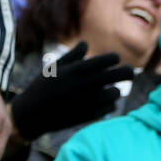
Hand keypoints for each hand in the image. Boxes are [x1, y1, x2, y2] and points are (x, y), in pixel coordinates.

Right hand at [9, 41, 132, 142]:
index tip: (114, 60)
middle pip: (120, 74)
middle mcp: (87, 84)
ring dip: (115, 90)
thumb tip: (86, 44)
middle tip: (129, 73)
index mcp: (79, 69)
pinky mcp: (88, 116)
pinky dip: (109, 105)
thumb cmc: (42, 86)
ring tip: (110, 89)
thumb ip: (73, 55)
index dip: (114, 58)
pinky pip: (109, 109)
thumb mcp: (55, 66)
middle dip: (127, 72)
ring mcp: (88, 101)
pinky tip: (103, 102)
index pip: (110, 59)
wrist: (32, 115)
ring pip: (115, 93)